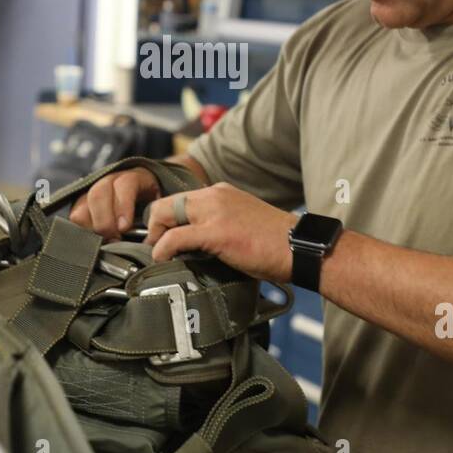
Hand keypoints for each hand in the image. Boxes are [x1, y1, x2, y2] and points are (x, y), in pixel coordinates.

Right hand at [68, 168, 161, 238]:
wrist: (143, 199)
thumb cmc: (152, 208)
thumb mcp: (157, 208)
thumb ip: (152, 218)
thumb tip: (148, 238)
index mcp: (134, 177)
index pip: (124, 184)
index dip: (123, 206)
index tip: (124, 227)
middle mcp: (109, 180)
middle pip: (98, 194)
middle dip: (104, 221)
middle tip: (114, 239)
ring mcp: (92, 190)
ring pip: (82, 207)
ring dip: (91, 228)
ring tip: (105, 241)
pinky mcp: (80, 204)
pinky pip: (74, 218)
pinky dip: (82, 231)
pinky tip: (96, 239)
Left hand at [144, 182, 296, 283]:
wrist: (298, 247)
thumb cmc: (275, 243)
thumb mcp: (241, 223)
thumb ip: (218, 225)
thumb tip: (197, 244)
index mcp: (221, 192)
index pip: (180, 198)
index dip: (165, 218)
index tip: (162, 236)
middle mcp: (215, 195)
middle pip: (166, 203)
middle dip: (154, 225)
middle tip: (156, 247)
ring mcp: (214, 211)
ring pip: (165, 213)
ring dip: (156, 235)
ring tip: (159, 254)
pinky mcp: (216, 231)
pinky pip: (175, 237)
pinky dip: (163, 249)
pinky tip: (163, 260)